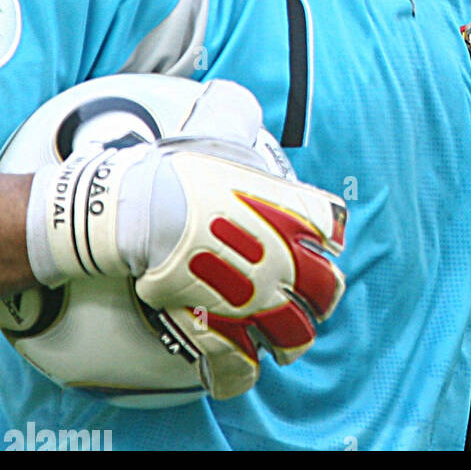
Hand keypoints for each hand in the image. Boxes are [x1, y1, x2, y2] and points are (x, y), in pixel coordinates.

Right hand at [26, 81, 345, 399]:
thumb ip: (236, 114)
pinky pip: (243, 367)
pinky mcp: (222, 330)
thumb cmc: (180, 170)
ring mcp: (258, 298)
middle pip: (326, 289)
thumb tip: (235, 98)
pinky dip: (241, 371)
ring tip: (276, 333)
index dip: (325, 238)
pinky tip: (236, 361)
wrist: (137, 210)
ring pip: (295, 336)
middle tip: (303, 294)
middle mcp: (286, 258)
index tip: (313, 241)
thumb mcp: (217, 132)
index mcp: (293, 213)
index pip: (333, 229)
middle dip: (318, 296)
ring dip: (288, 337)